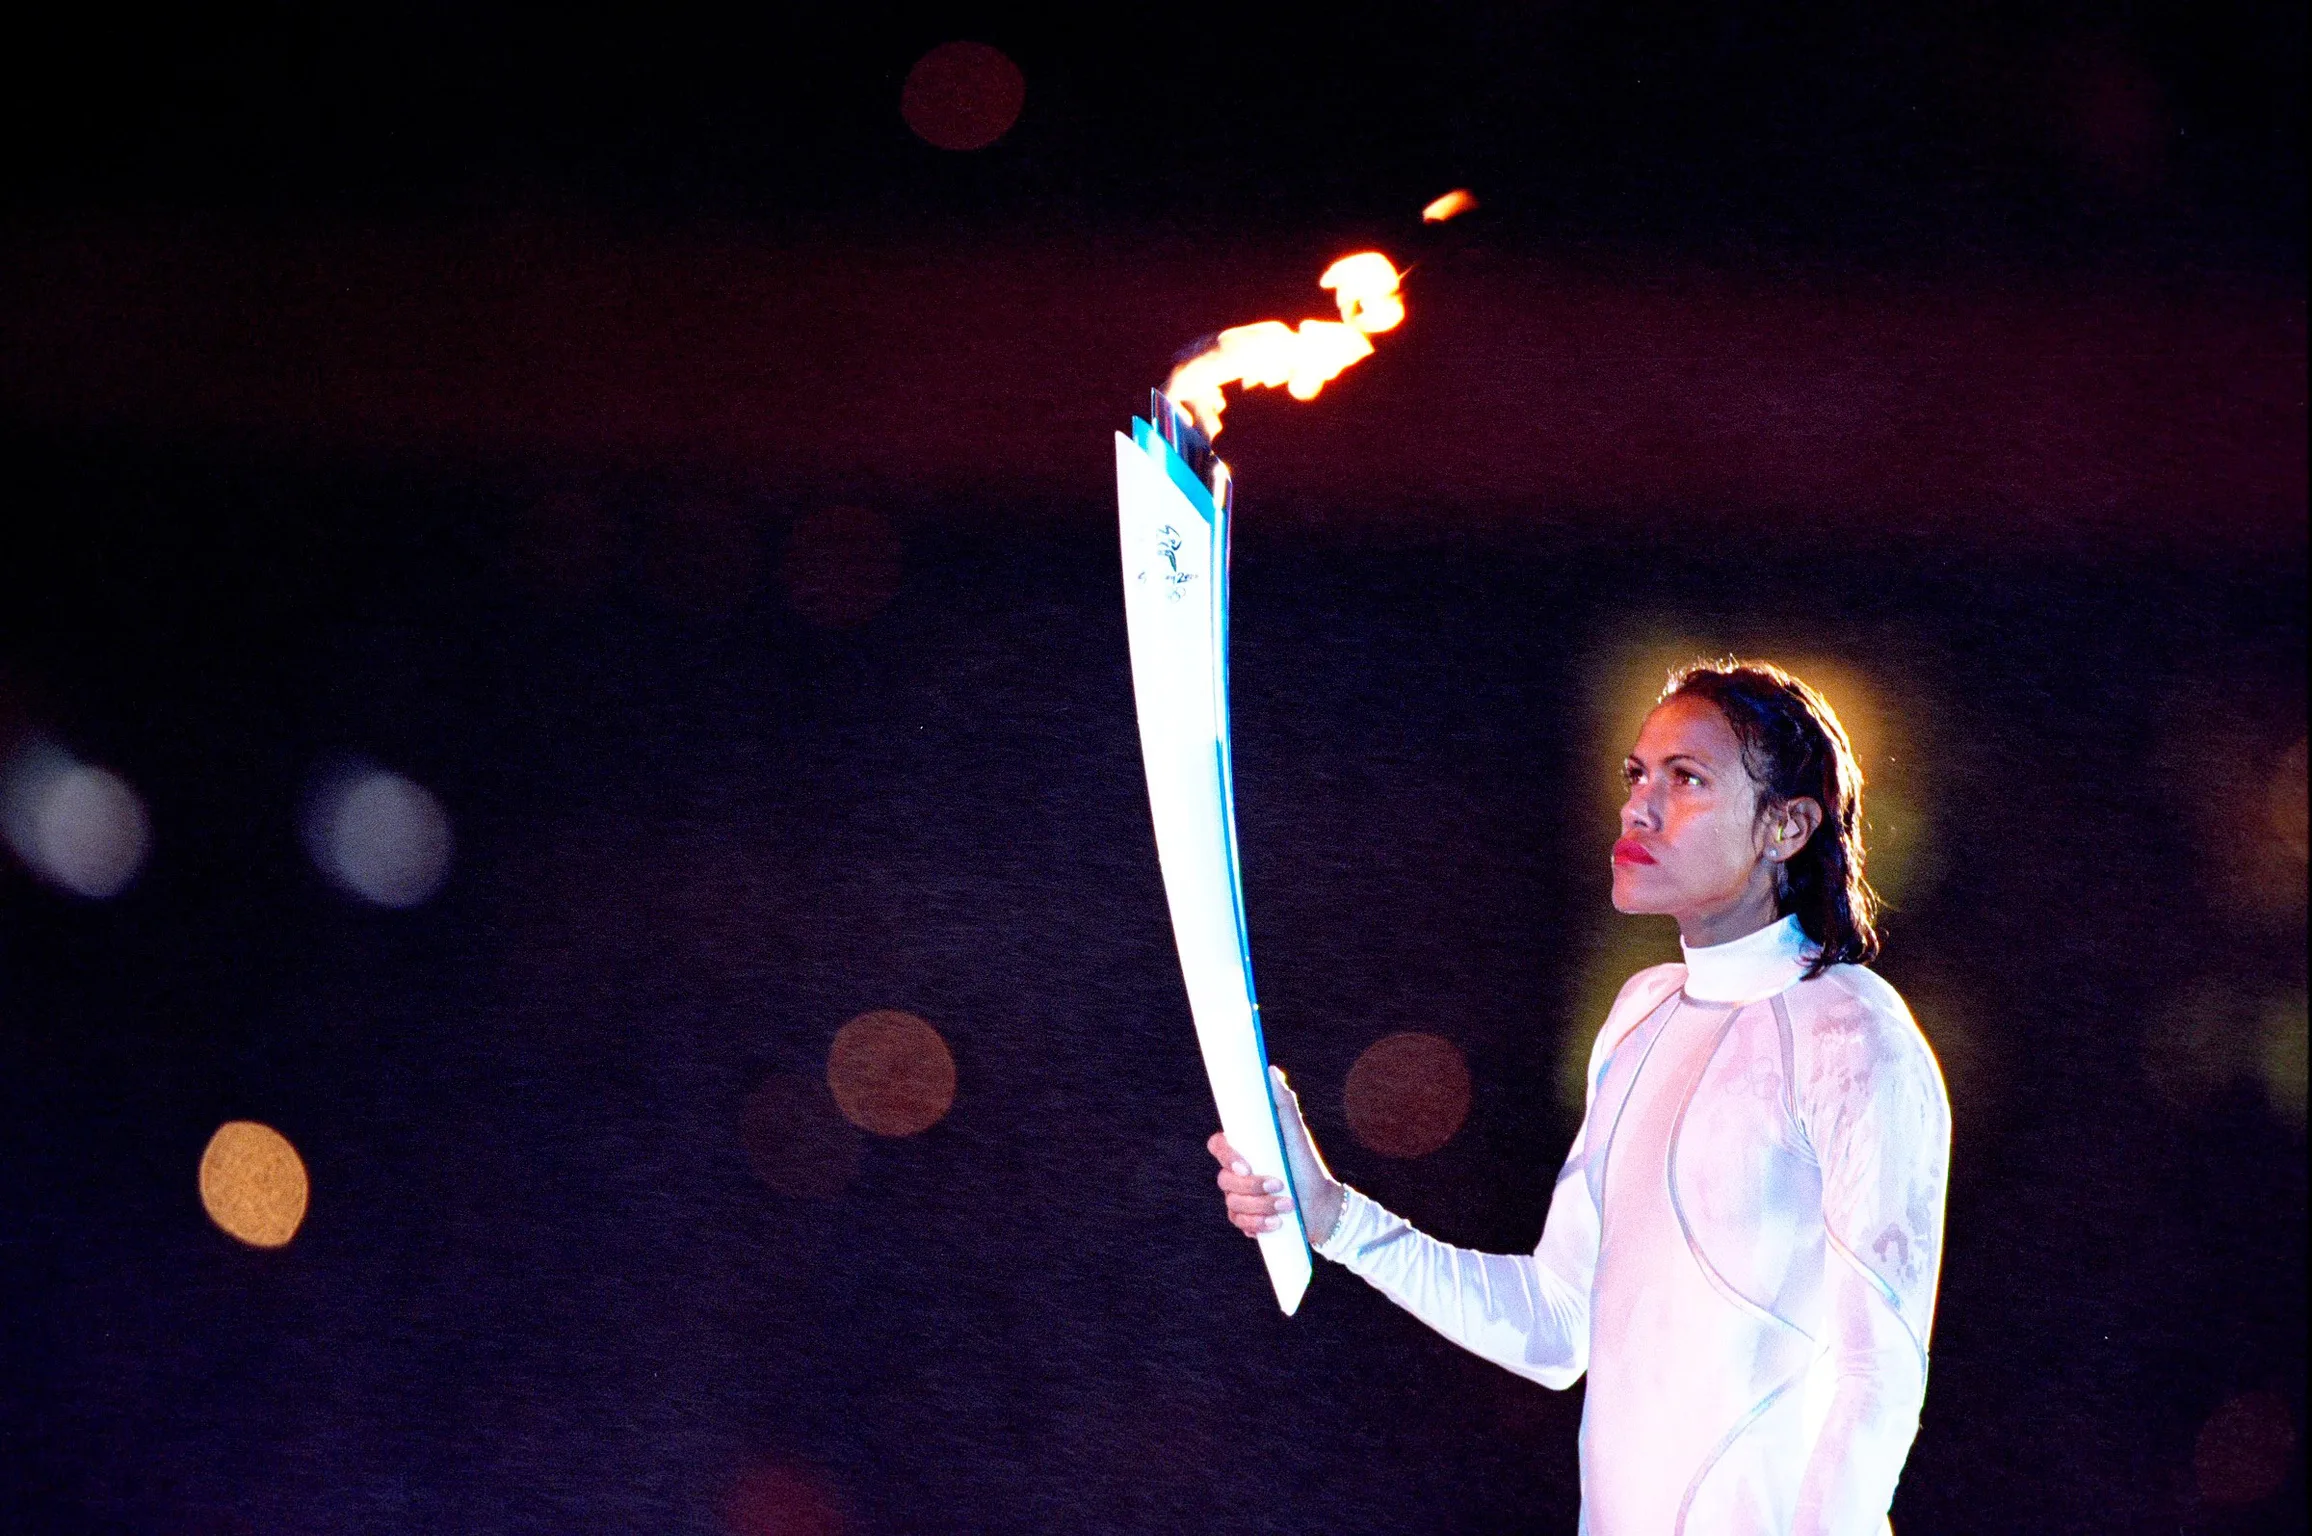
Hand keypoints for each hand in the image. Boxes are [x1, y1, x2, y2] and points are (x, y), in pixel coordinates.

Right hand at [1207, 1065, 1345, 1244]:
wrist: (1321, 1205)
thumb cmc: (1306, 1165)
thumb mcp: (1295, 1134)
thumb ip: (1283, 1103)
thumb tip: (1270, 1071)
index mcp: (1244, 1148)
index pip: (1217, 1145)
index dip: (1227, 1156)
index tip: (1246, 1165)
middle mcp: (1236, 1172)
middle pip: (1224, 1180)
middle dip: (1254, 1188)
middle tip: (1281, 1187)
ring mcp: (1238, 1196)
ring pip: (1232, 1204)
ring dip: (1261, 1208)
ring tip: (1287, 1206)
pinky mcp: (1245, 1218)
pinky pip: (1239, 1223)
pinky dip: (1259, 1225)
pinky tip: (1277, 1224)